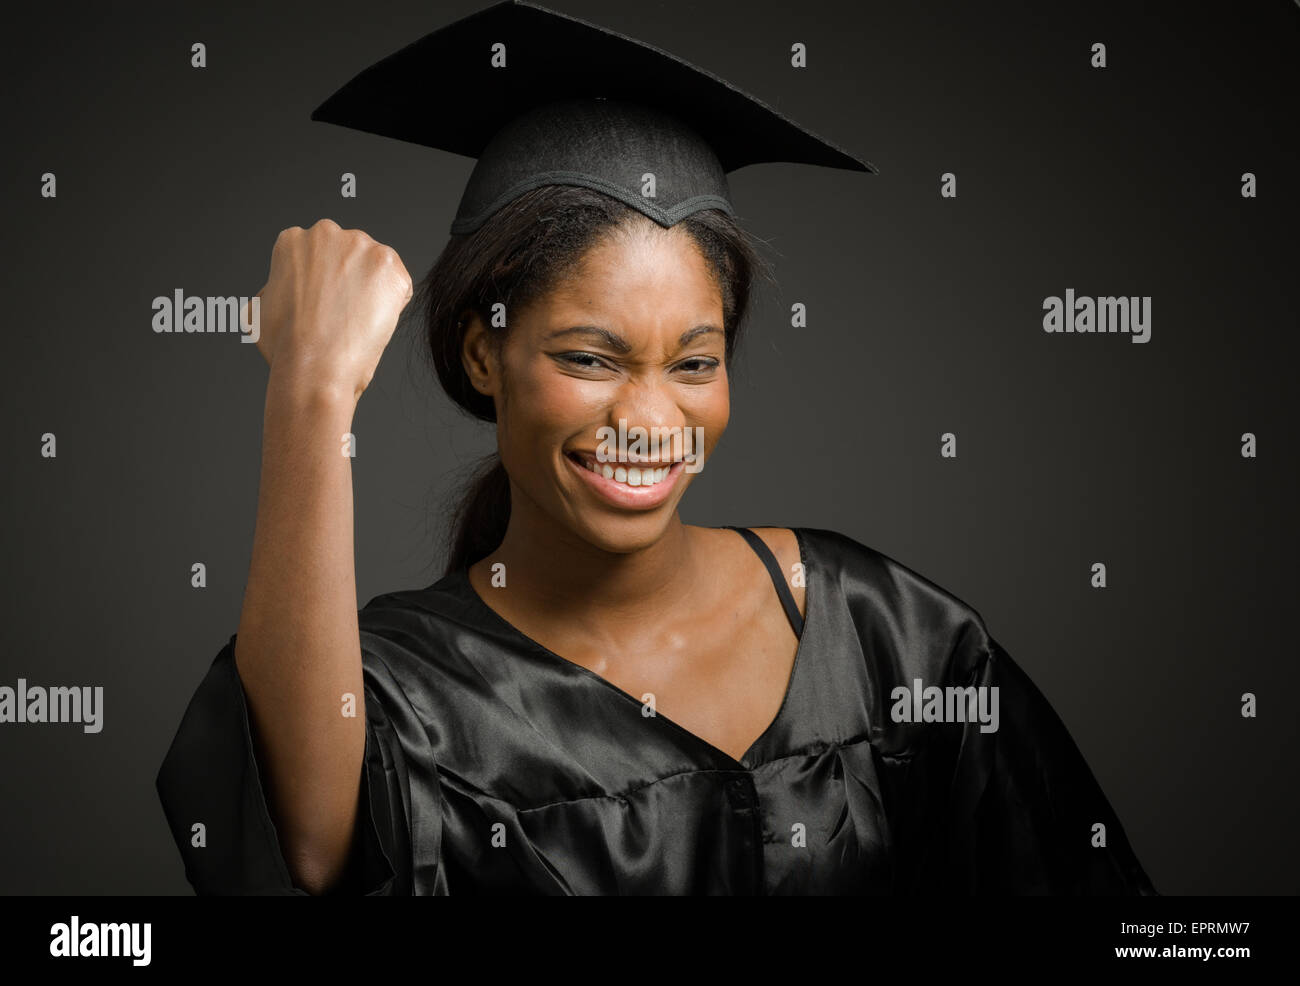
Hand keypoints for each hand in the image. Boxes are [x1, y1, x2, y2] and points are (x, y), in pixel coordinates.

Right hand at [248, 218, 412, 400]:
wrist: (314, 362)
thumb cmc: (285, 344)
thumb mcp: (258, 310)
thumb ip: (272, 292)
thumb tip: (273, 294)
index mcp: (293, 241)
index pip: (319, 257)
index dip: (323, 287)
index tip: (323, 307)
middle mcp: (326, 233)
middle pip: (348, 257)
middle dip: (349, 282)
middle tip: (342, 315)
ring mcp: (360, 246)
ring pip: (375, 269)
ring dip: (371, 293)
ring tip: (356, 322)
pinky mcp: (389, 265)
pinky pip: (398, 285)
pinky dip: (392, 305)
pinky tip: (374, 322)